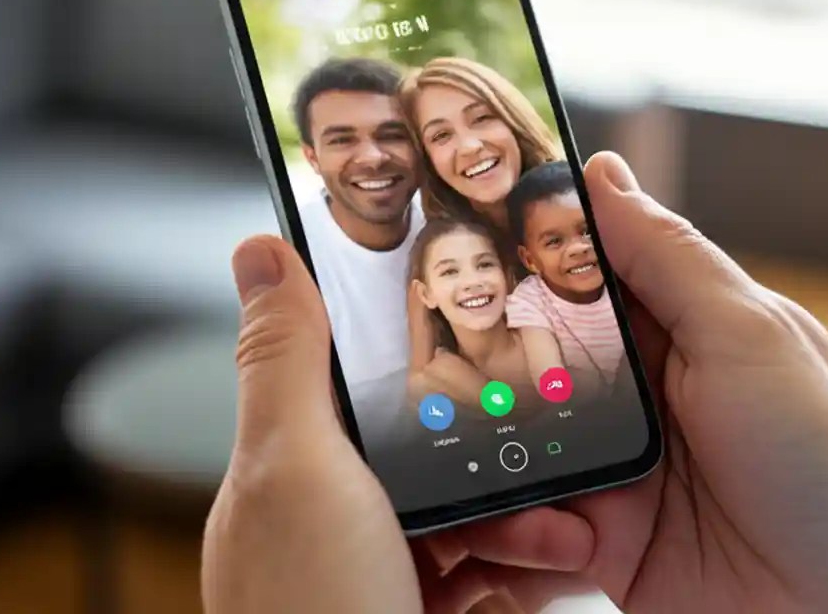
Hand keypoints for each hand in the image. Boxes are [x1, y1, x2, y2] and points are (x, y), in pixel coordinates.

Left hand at [203, 237, 589, 612]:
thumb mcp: (295, 472)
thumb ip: (286, 361)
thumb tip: (259, 249)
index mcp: (294, 465)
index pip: (358, 370)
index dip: (416, 339)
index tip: (480, 309)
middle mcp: (337, 512)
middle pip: (436, 438)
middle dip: (499, 442)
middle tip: (554, 436)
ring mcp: (388, 568)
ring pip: (478, 506)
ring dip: (529, 516)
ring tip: (567, 534)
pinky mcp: (433, 610)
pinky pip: (499, 569)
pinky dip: (533, 570)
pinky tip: (558, 572)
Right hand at [420, 153, 827, 613]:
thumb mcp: (749, 338)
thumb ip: (668, 258)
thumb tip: (603, 172)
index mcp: (677, 332)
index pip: (578, 281)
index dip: (515, 267)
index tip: (454, 253)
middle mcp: (640, 398)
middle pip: (526, 369)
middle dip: (481, 380)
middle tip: (436, 392)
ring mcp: (618, 473)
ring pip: (512, 452)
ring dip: (494, 472)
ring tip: (505, 495)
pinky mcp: (602, 548)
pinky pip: (525, 533)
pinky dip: (511, 540)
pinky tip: (550, 546)